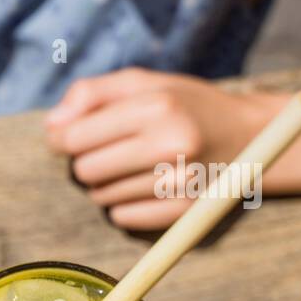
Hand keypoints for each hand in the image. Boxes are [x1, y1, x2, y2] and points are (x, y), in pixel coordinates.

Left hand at [44, 69, 281, 230]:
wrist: (250, 136)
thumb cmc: (184, 105)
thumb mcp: (142, 83)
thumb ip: (90, 94)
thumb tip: (51, 126)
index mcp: (157, 107)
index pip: (74, 137)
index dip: (61, 138)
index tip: (69, 135)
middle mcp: (170, 146)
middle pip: (83, 171)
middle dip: (85, 161)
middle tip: (110, 149)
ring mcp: (178, 184)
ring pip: (100, 197)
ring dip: (106, 183)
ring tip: (135, 165)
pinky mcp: (182, 213)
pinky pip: (121, 218)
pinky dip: (124, 205)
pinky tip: (146, 186)